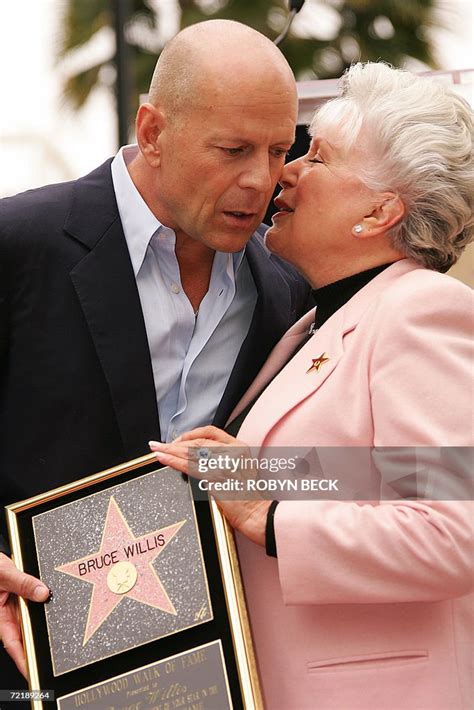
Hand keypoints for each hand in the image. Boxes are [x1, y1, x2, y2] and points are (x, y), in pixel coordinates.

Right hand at [0, 552, 48, 676]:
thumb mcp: (5, 574)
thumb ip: (23, 583)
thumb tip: (43, 592)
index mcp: (1, 617)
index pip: (14, 645)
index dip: (24, 660)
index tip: (35, 672)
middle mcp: (10, 616)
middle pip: (28, 635)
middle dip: (40, 644)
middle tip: (57, 653)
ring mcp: (18, 610)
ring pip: (34, 622)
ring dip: (44, 625)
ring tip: (61, 632)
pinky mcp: (26, 600)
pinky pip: (37, 606)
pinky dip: (46, 608)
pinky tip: (57, 608)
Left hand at [149, 427, 270, 546]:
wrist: (256, 513)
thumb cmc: (249, 496)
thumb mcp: (240, 469)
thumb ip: (222, 459)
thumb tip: (198, 457)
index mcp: (239, 446)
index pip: (210, 432)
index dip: (191, 434)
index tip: (177, 439)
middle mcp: (232, 451)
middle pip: (197, 442)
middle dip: (175, 443)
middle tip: (159, 444)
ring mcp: (223, 463)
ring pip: (190, 453)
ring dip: (169, 450)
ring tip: (155, 449)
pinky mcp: (215, 476)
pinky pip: (189, 466)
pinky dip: (173, 461)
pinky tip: (163, 458)